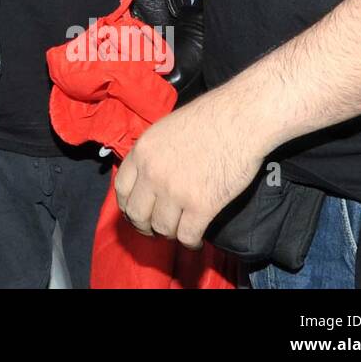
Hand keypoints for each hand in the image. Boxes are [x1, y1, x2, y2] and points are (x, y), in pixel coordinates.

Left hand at [114, 85, 268, 247]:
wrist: (239, 120)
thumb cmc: (208, 119)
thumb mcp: (164, 129)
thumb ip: (152, 154)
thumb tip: (147, 176)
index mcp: (142, 152)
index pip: (121, 189)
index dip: (128, 206)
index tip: (137, 212)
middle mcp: (152, 173)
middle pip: (137, 214)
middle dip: (145, 226)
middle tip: (156, 229)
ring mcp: (175, 191)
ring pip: (162, 228)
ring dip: (171, 234)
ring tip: (180, 230)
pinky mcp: (201, 206)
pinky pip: (187, 236)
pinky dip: (191, 242)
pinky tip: (196, 239)